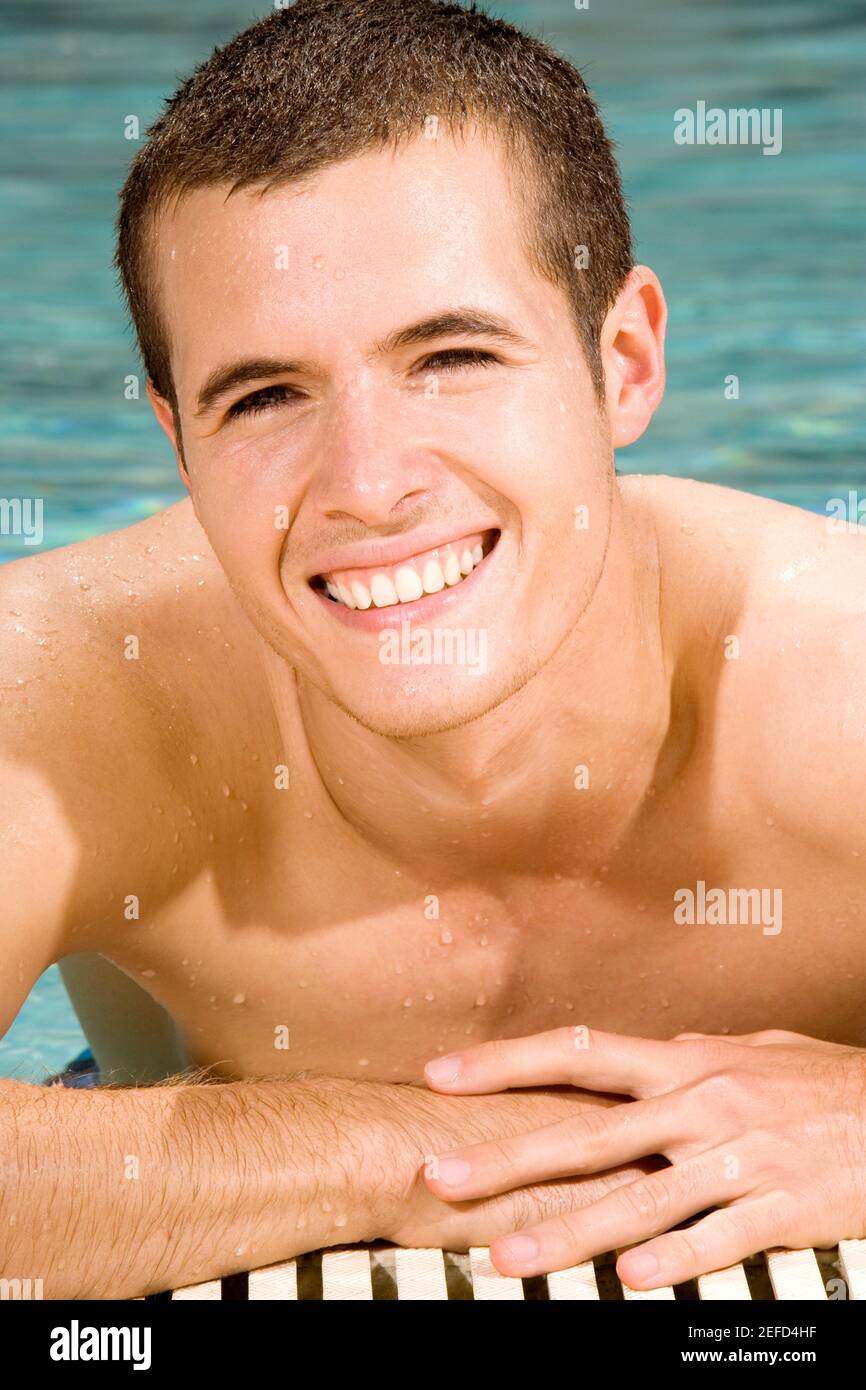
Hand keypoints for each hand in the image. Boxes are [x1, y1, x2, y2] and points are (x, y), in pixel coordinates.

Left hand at [422, 1026, 865, 1289]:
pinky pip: (719, 1237)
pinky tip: (629, 1284)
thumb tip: (658, 1047)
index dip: (505, 1062)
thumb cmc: (828, 1084)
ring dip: (569, 1232)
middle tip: (441, 1179)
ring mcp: (741, 1156)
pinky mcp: (783, 1205)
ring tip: (508, 1259)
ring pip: (641, 1199)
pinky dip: (674, 1261)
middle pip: (589, 1133)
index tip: (439, 1074)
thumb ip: (698, 1055)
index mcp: (687, 1062)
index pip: (578, 1052)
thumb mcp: (756, 1052)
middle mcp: (702, 1103)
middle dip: (509, 1159)